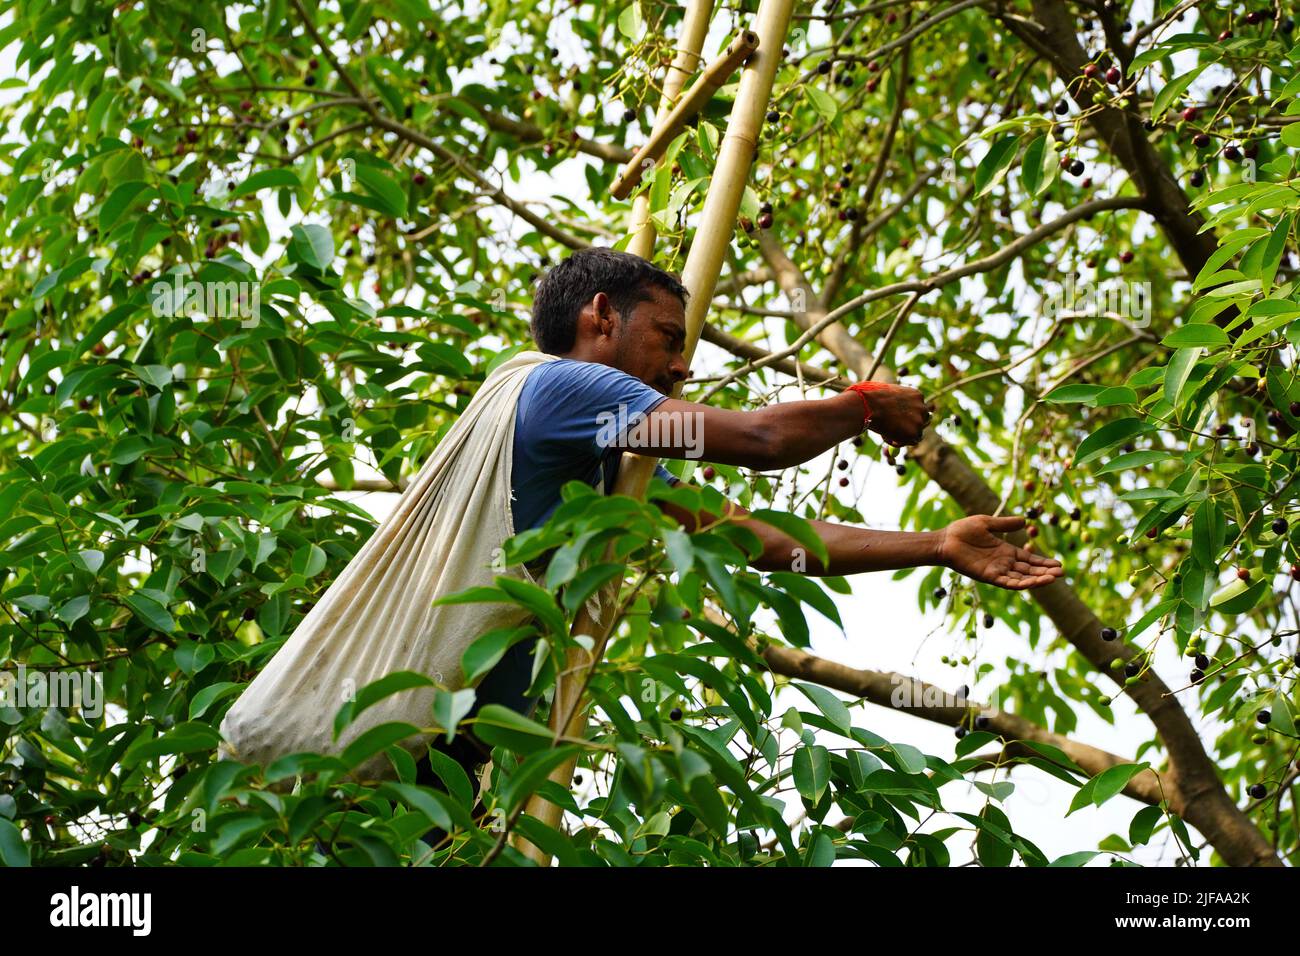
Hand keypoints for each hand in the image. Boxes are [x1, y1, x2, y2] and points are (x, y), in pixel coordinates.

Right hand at [862, 384, 930, 445]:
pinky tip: (886, 435)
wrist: (868, 405)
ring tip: (885, 431)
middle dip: (912, 426)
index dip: (910, 416)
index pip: (919, 408)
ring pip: (917, 433)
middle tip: (899, 432)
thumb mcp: (888, 398)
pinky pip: (911, 442)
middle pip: (924, 420)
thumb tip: (897, 422)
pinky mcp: (914, 432)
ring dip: (904, 435)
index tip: (902, 421)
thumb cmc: (871, 399)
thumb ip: (896, 408)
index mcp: (917, 395)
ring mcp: (919, 420)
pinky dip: (900, 442)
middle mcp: (922, 406)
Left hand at [937, 515, 1064, 589]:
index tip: (1058, 564)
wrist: (944, 540)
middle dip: (1045, 572)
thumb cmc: (962, 531)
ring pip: (1021, 578)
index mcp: (1005, 552)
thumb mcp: (987, 523)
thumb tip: (1025, 520)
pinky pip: (1007, 582)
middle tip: (1062, 573)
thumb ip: (1005, 523)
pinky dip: (1020, 583)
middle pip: (1029, 571)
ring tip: (1053, 578)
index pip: (1029, 559)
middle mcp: (1003, 563)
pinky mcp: (988, 576)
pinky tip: (1032, 583)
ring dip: (1036, 580)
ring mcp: (996, 571)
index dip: (1043, 562)